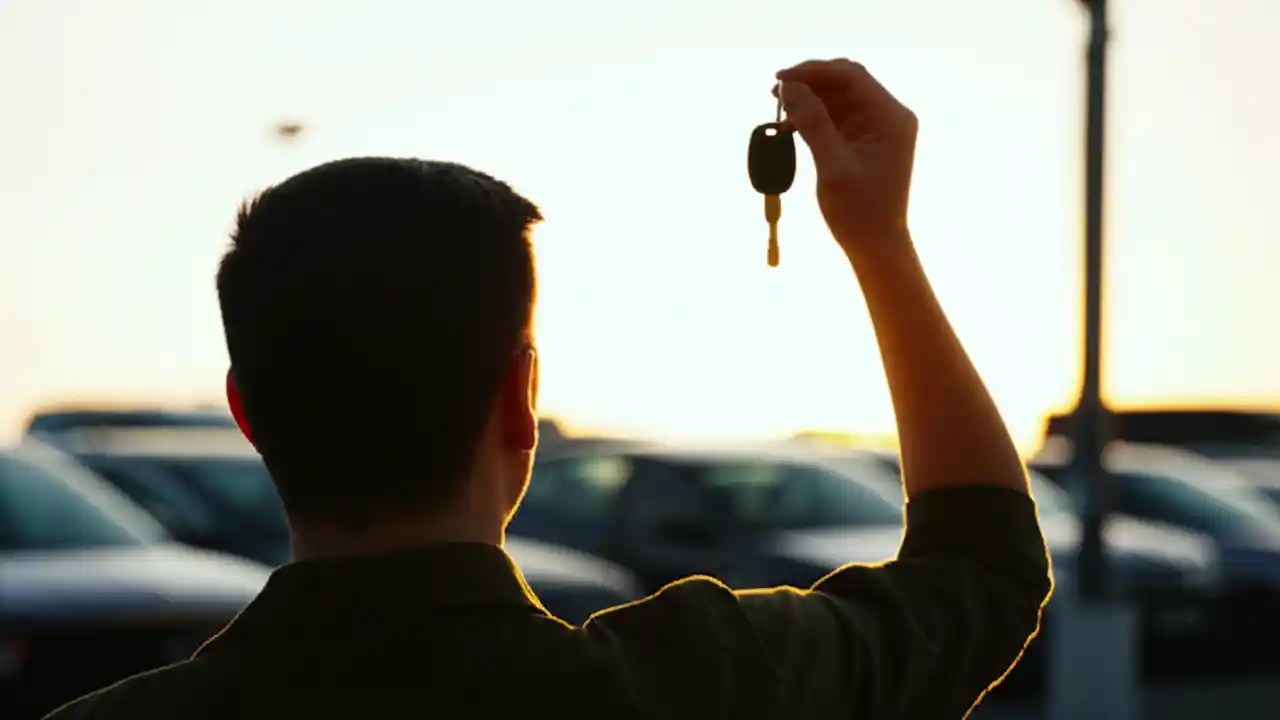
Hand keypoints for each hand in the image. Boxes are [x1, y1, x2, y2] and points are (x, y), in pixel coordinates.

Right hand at [776, 59, 917, 257]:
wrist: (876, 246)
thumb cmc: (858, 211)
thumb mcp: (832, 165)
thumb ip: (812, 122)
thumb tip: (789, 87)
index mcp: (889, 117)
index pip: (850, 77)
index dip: (813, 72)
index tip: (780, 78)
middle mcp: (888, 116)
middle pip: (846, 83)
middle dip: (810, 83)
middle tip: (775, 92)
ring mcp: (878, 128)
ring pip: (839, 99)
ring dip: (809, 100)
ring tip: (778, 109)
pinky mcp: (866, 141)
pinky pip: (838, 118)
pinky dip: (815, 118)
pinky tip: (791, 125)